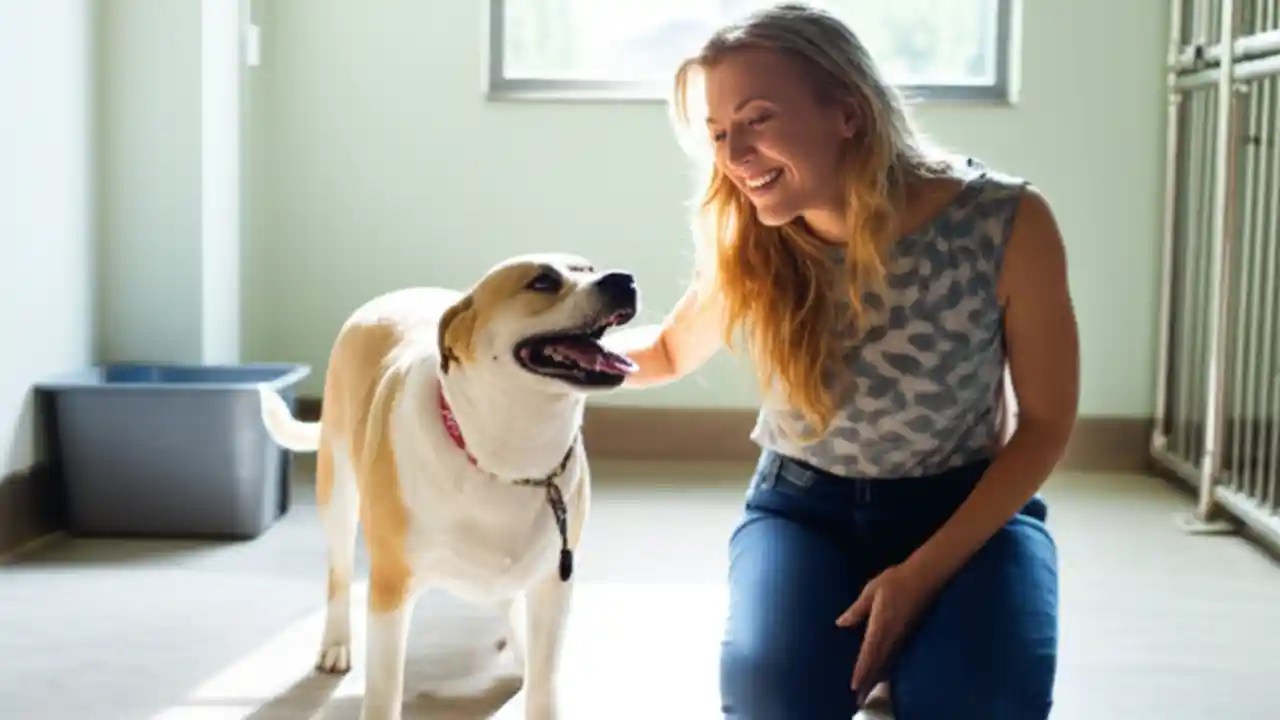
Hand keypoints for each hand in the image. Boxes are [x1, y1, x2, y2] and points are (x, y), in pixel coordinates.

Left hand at [835, 562, 939, 704]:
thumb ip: (857, 609)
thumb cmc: (896, 580)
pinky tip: (882, 673)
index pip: (869, 652)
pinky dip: (886, 667)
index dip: (861, 670)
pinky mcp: (907, 633)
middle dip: (867, 681)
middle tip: (857, 699)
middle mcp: (892, 634)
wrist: (925, 576)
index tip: (854, 685)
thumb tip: (840, 623)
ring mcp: (901, 635)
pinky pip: (895, 655)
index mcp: (881, 624)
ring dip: (877, 677)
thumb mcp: (871, 590)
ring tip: (866, 691)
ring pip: (887, 661)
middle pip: (878, 662)